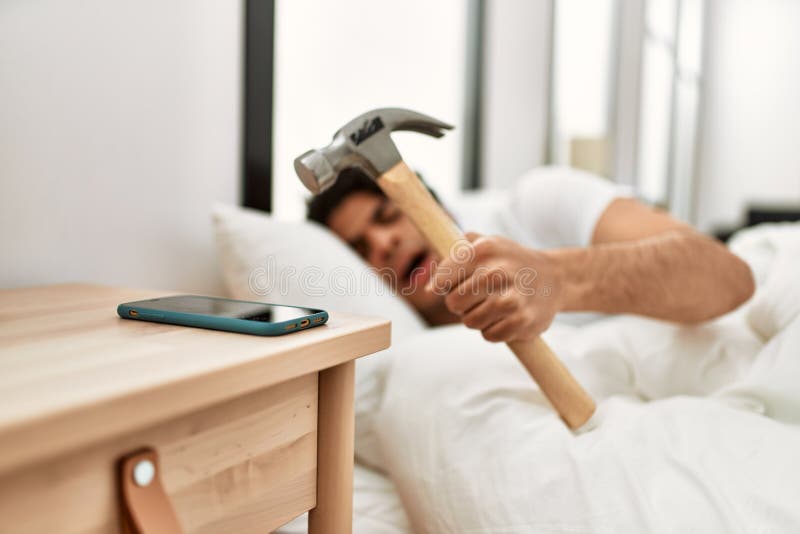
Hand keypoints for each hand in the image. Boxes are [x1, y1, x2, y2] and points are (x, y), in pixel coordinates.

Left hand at [426, 233, 564, 341]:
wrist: (554, 278)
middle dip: (459, 304)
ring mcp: (512, 298)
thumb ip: (456, 249)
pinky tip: (505, 317)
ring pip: (470, 321)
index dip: (438, 286)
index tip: (435, 289)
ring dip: (476, 318)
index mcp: (484, 250)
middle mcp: (498, 272)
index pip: (444, 277)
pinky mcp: (523, 321)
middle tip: (473, 297)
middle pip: (454, 303)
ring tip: (491, 306)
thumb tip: (430, 284)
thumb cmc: (509, 262)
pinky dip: (492, 330)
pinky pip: (489, 335)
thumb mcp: (486, 242)